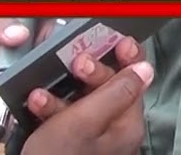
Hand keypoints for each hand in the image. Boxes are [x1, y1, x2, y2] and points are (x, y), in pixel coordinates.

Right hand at [21, 37, 152, 153]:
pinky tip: (37, 105)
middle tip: (76, 64)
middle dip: (88, 72)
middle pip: (107, 85)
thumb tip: (144, 68)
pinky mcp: (71, 139)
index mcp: (126, 124)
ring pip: (82, 98)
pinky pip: (66, 114)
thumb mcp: (84, 122)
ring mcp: (93, 135)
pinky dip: (51, 107)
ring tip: (43, 93)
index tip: (115, 40)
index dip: (125, 56)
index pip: (134, 80)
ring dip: (61, 90)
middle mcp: (114, 129)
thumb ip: (114, 92)